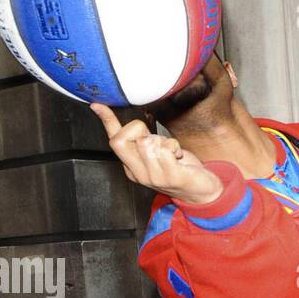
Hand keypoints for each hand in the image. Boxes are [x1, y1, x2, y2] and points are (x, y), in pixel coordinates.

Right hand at [89, 103, 222, 206]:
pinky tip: (178, 157)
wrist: (202, 192)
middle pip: (121, 141)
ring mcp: (154, 178)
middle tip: (155, 140)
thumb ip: (140, 139)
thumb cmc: (178, 168)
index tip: (96, 104)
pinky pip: (165, 149)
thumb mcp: (155, 152)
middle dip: (137, 129)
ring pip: (146, 142)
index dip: (106, 121)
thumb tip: (127, 121)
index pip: (114, 142)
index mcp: (131, 168)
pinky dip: (174, 146)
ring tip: (171, 152)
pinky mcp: (171, 177)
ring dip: (162, 140)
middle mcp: (139, 174)